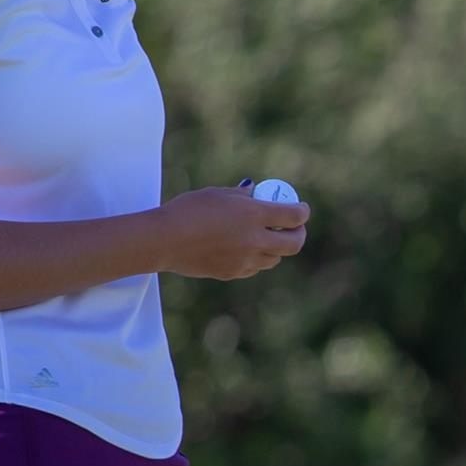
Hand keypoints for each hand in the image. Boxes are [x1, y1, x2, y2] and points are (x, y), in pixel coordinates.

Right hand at [153, 186, 310, 280]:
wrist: (164, 240)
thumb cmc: (188, 210)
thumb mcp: (217, 194)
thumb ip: (242, 195)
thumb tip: (256, 192)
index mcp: (253, 215)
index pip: (293, 216)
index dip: (302, 212)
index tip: (301, 209)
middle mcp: (254, 240)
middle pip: (293, 244)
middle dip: (298, 235)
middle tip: (294, 228)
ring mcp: (244, 260)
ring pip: (274, 258)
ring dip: (277, 248)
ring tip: (268, 237)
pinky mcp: (232, 273)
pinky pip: (254, 267)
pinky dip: (257, 258)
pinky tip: (246, 248)